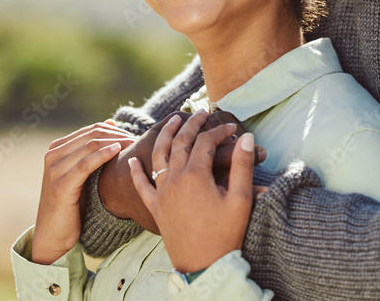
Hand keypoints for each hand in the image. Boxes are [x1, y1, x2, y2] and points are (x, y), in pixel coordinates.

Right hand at [31, 121, 131, 264]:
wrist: (52, 235)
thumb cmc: (71, 204)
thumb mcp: (80, 173)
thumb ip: (91, 150)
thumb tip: (111, 122)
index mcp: (57, 148)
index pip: (91, 130)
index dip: (115, 131)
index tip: (134, 137)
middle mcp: (52, 155)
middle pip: (92, 135)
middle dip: (118, 135)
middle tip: (137, 141)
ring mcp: (54, 169)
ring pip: (90, 146)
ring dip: (115, 143)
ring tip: (132, 145)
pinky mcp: (60, 185)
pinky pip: (85, 164)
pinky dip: (103, 155)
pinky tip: (117, 151)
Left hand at [97, 111, 265, 232]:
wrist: (204, 267)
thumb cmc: (226, 235)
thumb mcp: (241, 200)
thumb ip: (243, 165)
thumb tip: (247, 137)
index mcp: (195, 176)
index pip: (206, 141)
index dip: (220, 131)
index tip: (233, 129)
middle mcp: (175, 180)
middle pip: (181, 142)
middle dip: (191, 124)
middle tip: (199, 113)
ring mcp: (162, 194)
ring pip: (159, 156)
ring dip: (166, 135)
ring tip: (173, 120)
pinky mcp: (156, 208)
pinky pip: (142, 186)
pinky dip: (136, 172)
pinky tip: (132, 160)